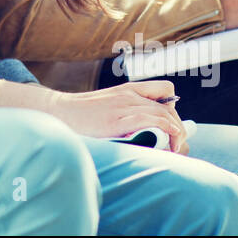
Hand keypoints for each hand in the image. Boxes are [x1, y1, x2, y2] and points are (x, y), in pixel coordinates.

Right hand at [48, 80, 188, 153]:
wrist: (59, 112)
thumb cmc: (82, 116)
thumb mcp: (108, 107)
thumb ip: (126, 114)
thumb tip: (148, 134)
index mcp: (128, 90)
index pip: (165, 90)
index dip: (174, 108)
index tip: (172, 126)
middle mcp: (129, 94)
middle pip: (168, 106)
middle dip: (178, 126)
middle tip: (178, 143)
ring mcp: (123, 106)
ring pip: (163, 113)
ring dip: (176, 132)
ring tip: (174, 148)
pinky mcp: (117, 119)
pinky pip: (150, 119)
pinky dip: (165, 129)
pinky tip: (168, 141)